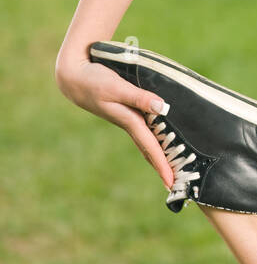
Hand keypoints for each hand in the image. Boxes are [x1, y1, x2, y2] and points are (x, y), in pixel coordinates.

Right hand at [55, 53, 175, 190]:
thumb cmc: (93, 81)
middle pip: (149, 150)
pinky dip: (153, 140)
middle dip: (162, 167)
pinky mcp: (125, 111)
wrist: (73, 78)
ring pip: (147, 142)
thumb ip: (139, 97)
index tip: (172, 183)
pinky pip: (144, 129)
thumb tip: (163, 107)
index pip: (150, 147)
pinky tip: (161, 141)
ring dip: (158, 156)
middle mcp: (130, 123)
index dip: (162, 165)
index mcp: (129, 121)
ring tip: (171, 169)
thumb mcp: (116, 87)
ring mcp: (127, 119)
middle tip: (175, 185)